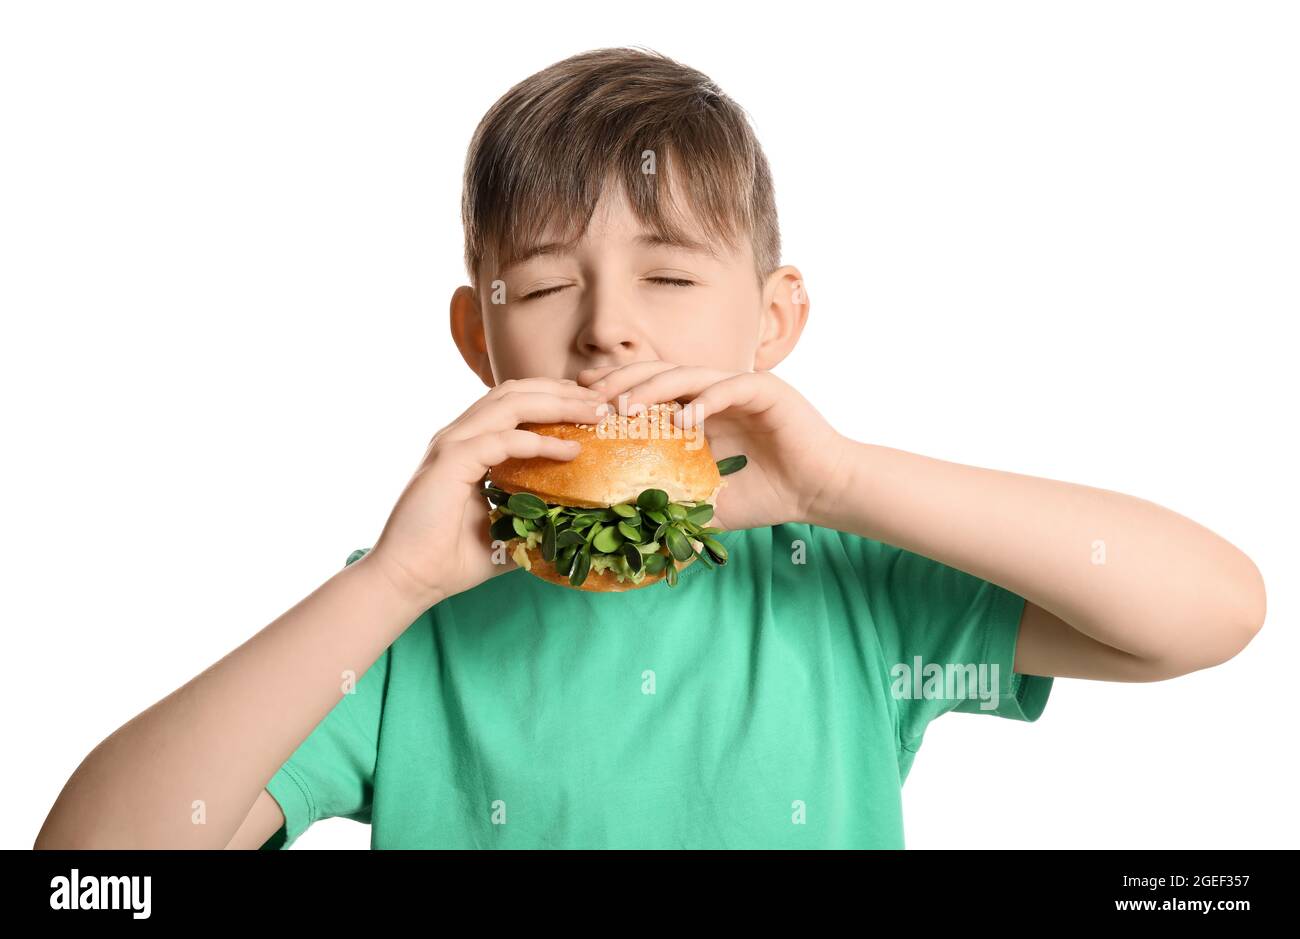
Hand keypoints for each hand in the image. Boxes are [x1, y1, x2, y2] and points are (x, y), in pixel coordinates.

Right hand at [366, 378, 606, 607]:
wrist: (408, 580)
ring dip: (557, 403)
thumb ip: (533, 516)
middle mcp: (460, 435)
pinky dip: (539, 441)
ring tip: (594, 413)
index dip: (555, 398)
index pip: (515, 403)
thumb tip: (575, 522)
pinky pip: (503, 440)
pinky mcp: (451, 461)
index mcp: (470, 444)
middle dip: (563, 391)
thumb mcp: (506, 530)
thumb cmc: (451, 560)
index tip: (594, 408)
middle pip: (517, 390)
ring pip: (510, 402)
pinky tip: (570, 450)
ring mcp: (453, 444)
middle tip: (603, 401)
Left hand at [577, 361, 850, 531]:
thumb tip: (626, 520)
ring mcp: (740, 387)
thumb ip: (674, 501)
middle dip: (622, 383)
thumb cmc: (769, 495)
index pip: (649, 391)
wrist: (821, 492)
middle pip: (660, 374)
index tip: (581, 399)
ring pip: (688, 375)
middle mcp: (715, 391)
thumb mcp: (708, 501)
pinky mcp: (767, 391)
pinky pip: (730, 387)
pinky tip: (685, 418)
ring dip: (654, 388)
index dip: (616, 391)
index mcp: (700, 409)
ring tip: (626, 407)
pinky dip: (706, 400)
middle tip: (590, 397)